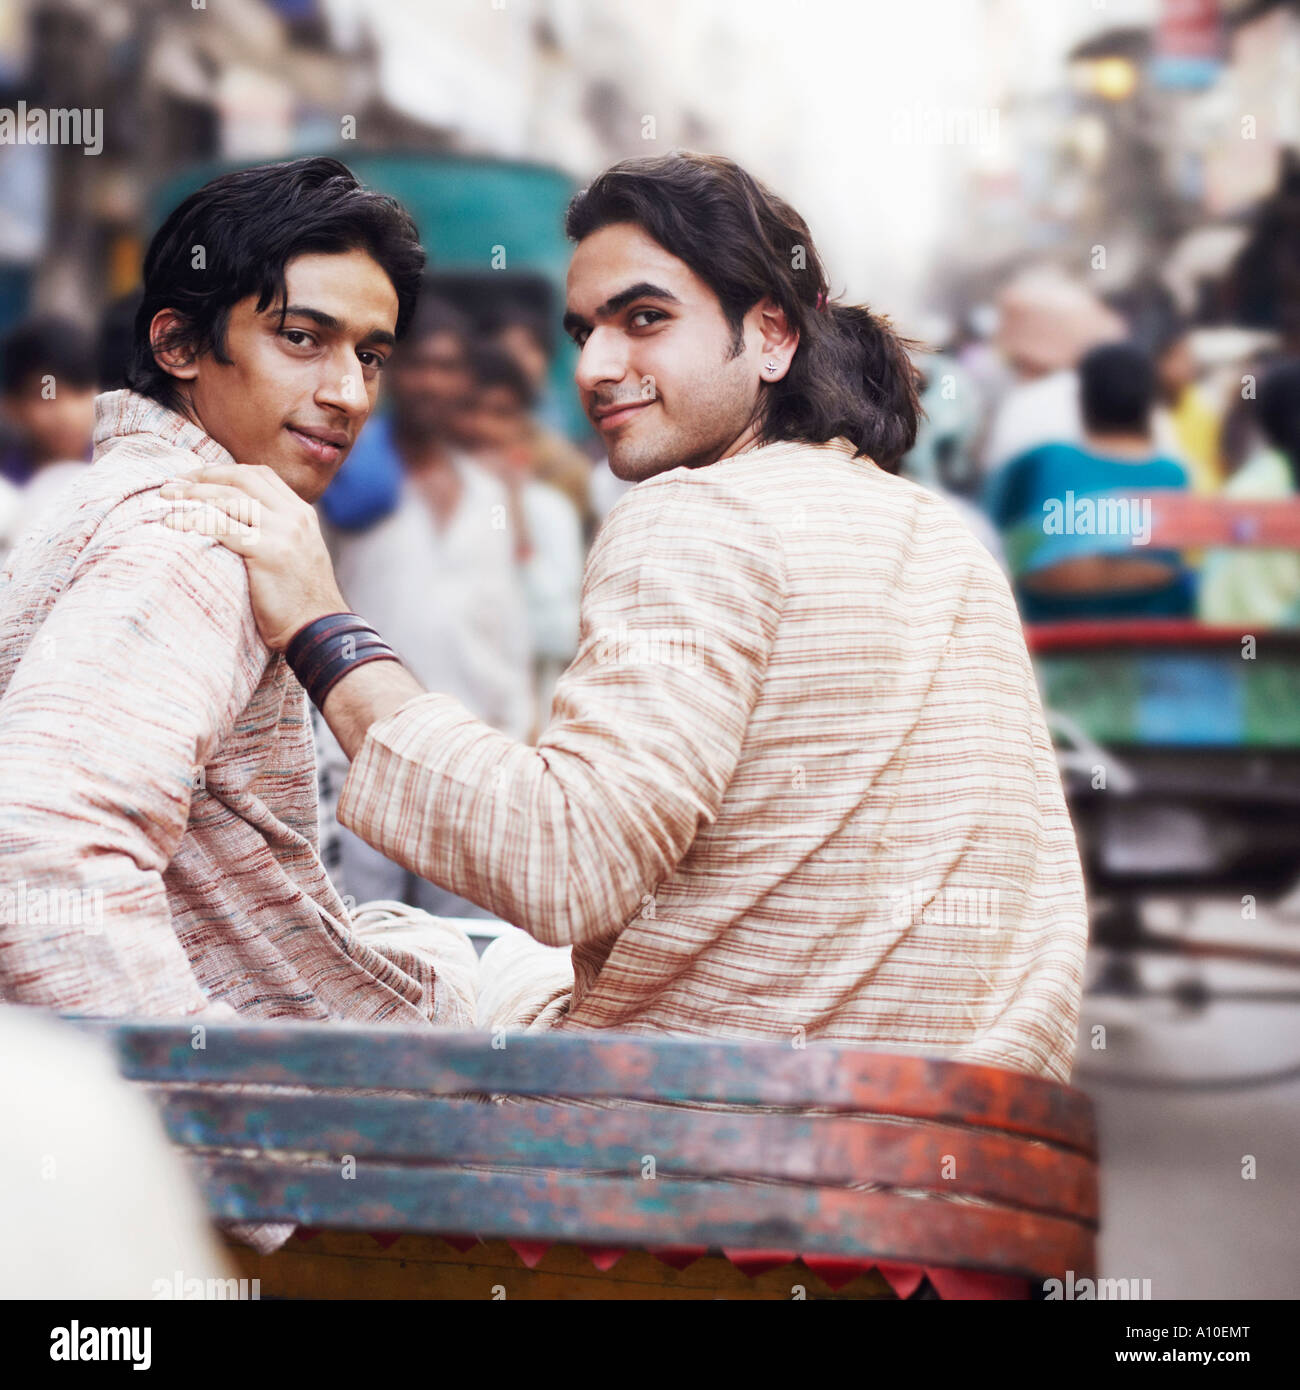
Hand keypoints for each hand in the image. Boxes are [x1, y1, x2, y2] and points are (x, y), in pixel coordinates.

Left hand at [159, 464, 347, 650]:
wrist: (318, 630)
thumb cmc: (300, 602)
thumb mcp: (296, 554)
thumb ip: (274, 532)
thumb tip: (234, 522)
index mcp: (302, 514)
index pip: (260, 475)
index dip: (223, 471)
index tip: (194, 479)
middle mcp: (294, 517)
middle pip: (242, 478)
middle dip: (202, 477)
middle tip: (171, 485)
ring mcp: (283, 533)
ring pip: (229, 499)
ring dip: (192, 495)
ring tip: (166, 500)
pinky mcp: (268, 552)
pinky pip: (221, 527)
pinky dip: (193, 521)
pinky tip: (173, 524)